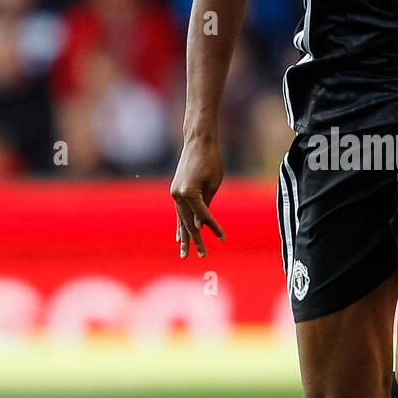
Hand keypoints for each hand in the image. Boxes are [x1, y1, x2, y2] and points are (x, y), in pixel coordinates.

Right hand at [170, 137, 225, 258]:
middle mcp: (178, 195)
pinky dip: (179, 224)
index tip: (222, 238)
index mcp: (189, 193)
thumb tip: (199, 226)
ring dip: (184, 236)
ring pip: (180, 219)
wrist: (198, 141)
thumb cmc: (211, 160)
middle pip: (188, 222)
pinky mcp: (176, 191)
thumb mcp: (213, 183)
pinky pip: (178, 212)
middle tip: (202, 256)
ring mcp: (174, 193)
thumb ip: (206, 206)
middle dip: (195, 240)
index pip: (202, 216)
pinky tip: (178, 236)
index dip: (213, 228)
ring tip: (184, 253)